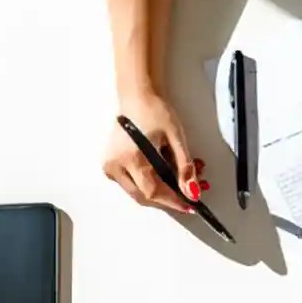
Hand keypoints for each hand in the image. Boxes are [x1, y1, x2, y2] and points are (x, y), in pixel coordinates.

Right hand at [102, 92, 208, 212]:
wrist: (137, 97)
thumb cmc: (155, 111)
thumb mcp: (176, 137)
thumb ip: (185, 167)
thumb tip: (192, 190)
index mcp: (132, 157)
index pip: (153, 191)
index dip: (173, 201)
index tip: (189, 205)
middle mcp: (116, 164)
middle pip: (143, 196)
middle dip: (167, 200)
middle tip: (187, 197)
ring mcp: (110, 166)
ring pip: (136, 193)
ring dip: (158, 193)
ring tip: (178, 183)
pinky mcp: (109, 165)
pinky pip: (130, 184)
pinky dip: (147, 184)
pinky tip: (162, 176)